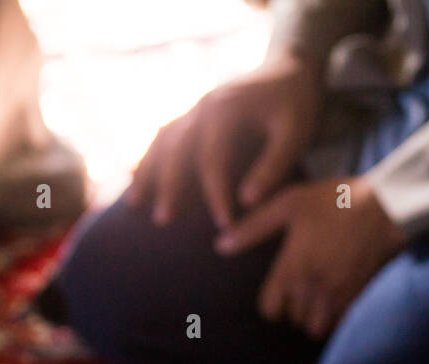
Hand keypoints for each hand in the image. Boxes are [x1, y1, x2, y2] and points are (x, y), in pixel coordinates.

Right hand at [127, 51, 323, 230]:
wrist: (289, 71)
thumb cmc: (295, 107)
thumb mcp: (295, 134)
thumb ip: (273, 166)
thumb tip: (246, 202)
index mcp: (227, 109)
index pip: (214, 159)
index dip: (217, 194)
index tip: (224, 226)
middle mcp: (203, 106)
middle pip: (176, 149)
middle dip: (169, 186)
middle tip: (164, 222)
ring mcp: (193, 109)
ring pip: (161, 141)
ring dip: (147, 173)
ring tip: (134, 206)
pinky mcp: (191, 115)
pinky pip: (162, 137)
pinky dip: (147, 159)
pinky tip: (132, 180)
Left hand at [213, 174, 407, 337]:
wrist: (387, 207)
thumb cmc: (335, 200)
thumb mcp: (290, 203)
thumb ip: (253, 228)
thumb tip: (220, 245)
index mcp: (291, 268)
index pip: (270, 310)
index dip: (272, 303)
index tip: (279, 290)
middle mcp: (311, 289)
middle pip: (293, 320)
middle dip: (294, 307)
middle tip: (303, 285)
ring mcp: (336, 296)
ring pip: (316, 326)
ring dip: (314, 316)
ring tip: (319, 294)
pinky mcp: (358, 298)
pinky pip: (339, 322)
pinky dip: (335, 316)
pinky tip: (338, 294)